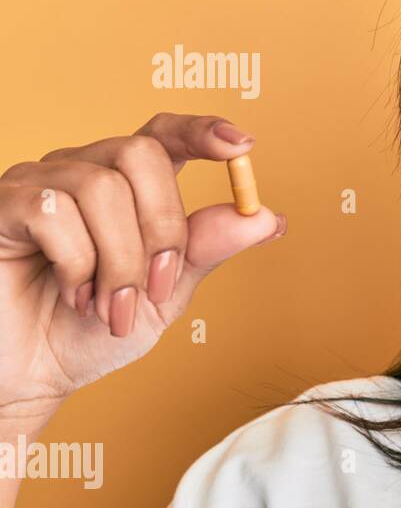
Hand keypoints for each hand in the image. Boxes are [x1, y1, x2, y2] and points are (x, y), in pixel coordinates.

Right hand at [0, 113, 285, 434]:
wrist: (32, 376)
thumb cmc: (90, 331)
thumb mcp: (165, 293)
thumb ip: (207, 249)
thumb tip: (266, 217)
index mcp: (128, 187)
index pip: (165, 134)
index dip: (201, 131)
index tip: (241, 145)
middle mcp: (83, 172)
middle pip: (141, 154)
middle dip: (162, 226)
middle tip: (155, 285)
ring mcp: (39, 183)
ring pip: (102, 188)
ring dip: (119, 259)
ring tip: (109, 305)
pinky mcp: (3, 205)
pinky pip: (54, 212)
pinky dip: (78, 263)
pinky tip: (74, 294)